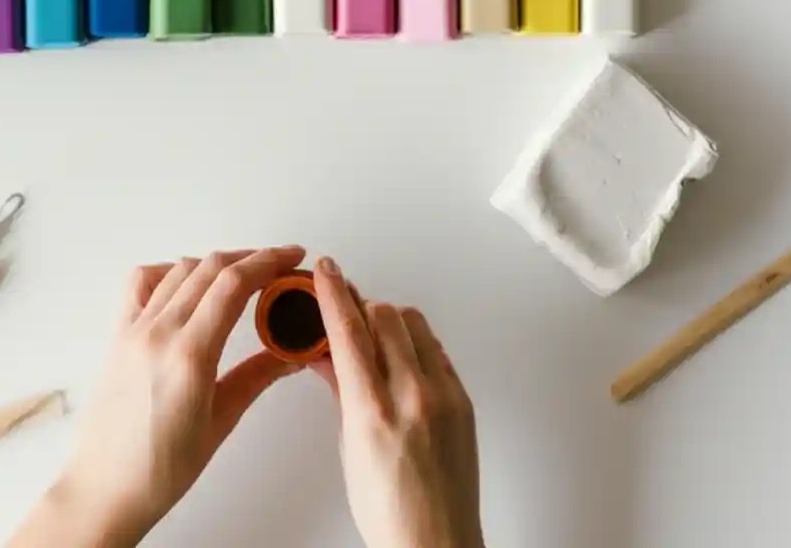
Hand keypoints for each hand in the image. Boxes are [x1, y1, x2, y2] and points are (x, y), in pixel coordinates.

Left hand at [8, 246, 306, 547]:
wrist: (105, 488)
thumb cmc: (160, 469)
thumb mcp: (220, 422)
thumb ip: (257, 377)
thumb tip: (292, 354)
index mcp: (188, 355)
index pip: (233, 284)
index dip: (268, 261)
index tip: (292, 257)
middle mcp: (157, 333)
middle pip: (209, 268)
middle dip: (250, 258)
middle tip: (280, 266)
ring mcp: (133, 331)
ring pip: (178, 270)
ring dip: (215, 263)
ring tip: (243, 276)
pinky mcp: (117, 336)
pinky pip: (141, 284)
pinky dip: (169, 272)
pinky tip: (188, 285)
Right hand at [311, 256, 482, 547]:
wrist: (435, 542)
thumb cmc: (387, 510)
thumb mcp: (349, 446)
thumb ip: (341, 391)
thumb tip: (325, 354)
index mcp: (374, 411)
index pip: (349, 333)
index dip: (333, 294)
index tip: (325, 270)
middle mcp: (414, 397)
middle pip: (385, 317)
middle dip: (360, 307)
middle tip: (342, 311)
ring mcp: (445, 397)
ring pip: (415, 325)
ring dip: (389, 322)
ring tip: (373, 339)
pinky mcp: (464, 401)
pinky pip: (438, 351)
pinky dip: (415, 345)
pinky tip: (402, 361)